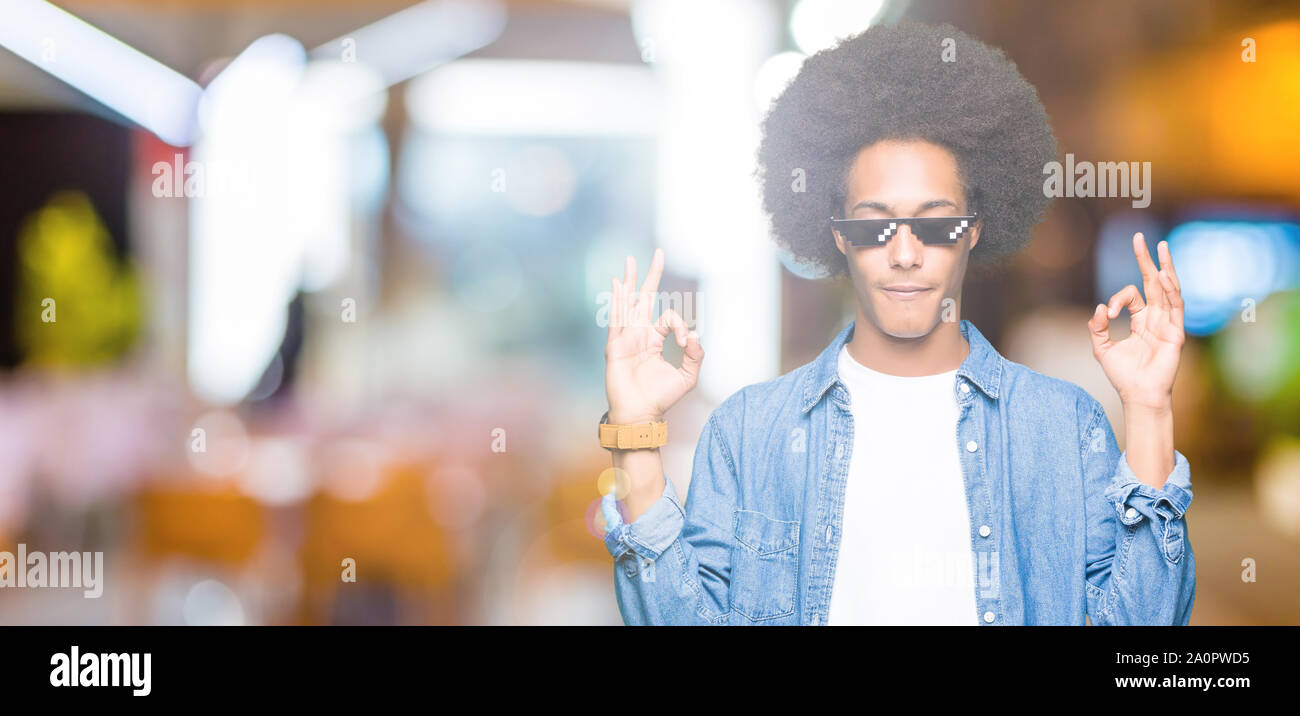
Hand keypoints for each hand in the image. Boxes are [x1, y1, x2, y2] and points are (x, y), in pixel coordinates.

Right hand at [605, 248, 703, 424]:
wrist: (641, 414)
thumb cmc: (660, 398)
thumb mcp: (687, 377)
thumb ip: (696, 356)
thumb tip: (695, 334)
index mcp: (653, 339)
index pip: (668, 318)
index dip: (680, 325)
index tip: (685, 344)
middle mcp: (639, 334)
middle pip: (645, 298)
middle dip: (651, 276)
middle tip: (658, 253)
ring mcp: (625, 338)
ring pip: (628, 303)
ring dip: (631, 281)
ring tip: (631, 259)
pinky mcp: (616, 346)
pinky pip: (617, 319)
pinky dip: (618, 300)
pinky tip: (619, 283)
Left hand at [1088, 233, 1184, 409]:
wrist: (1138, 395)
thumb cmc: (1123, 376)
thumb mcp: (1102, 349)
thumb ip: (1097, 328)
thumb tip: (1099, 307)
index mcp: (1141, 320)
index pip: (1132, 296)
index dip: (1117, 299)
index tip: (1107, 313)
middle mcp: (1157, 318)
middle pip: (1153, 283)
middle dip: (1147, 260)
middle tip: (1140, 238)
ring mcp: (1168, 324)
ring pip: (1168, 290)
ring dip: (1165, 268)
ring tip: (1162, 247)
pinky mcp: (1176, 332)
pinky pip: (1175, 307)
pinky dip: (1170, 291)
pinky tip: (1164, 275)